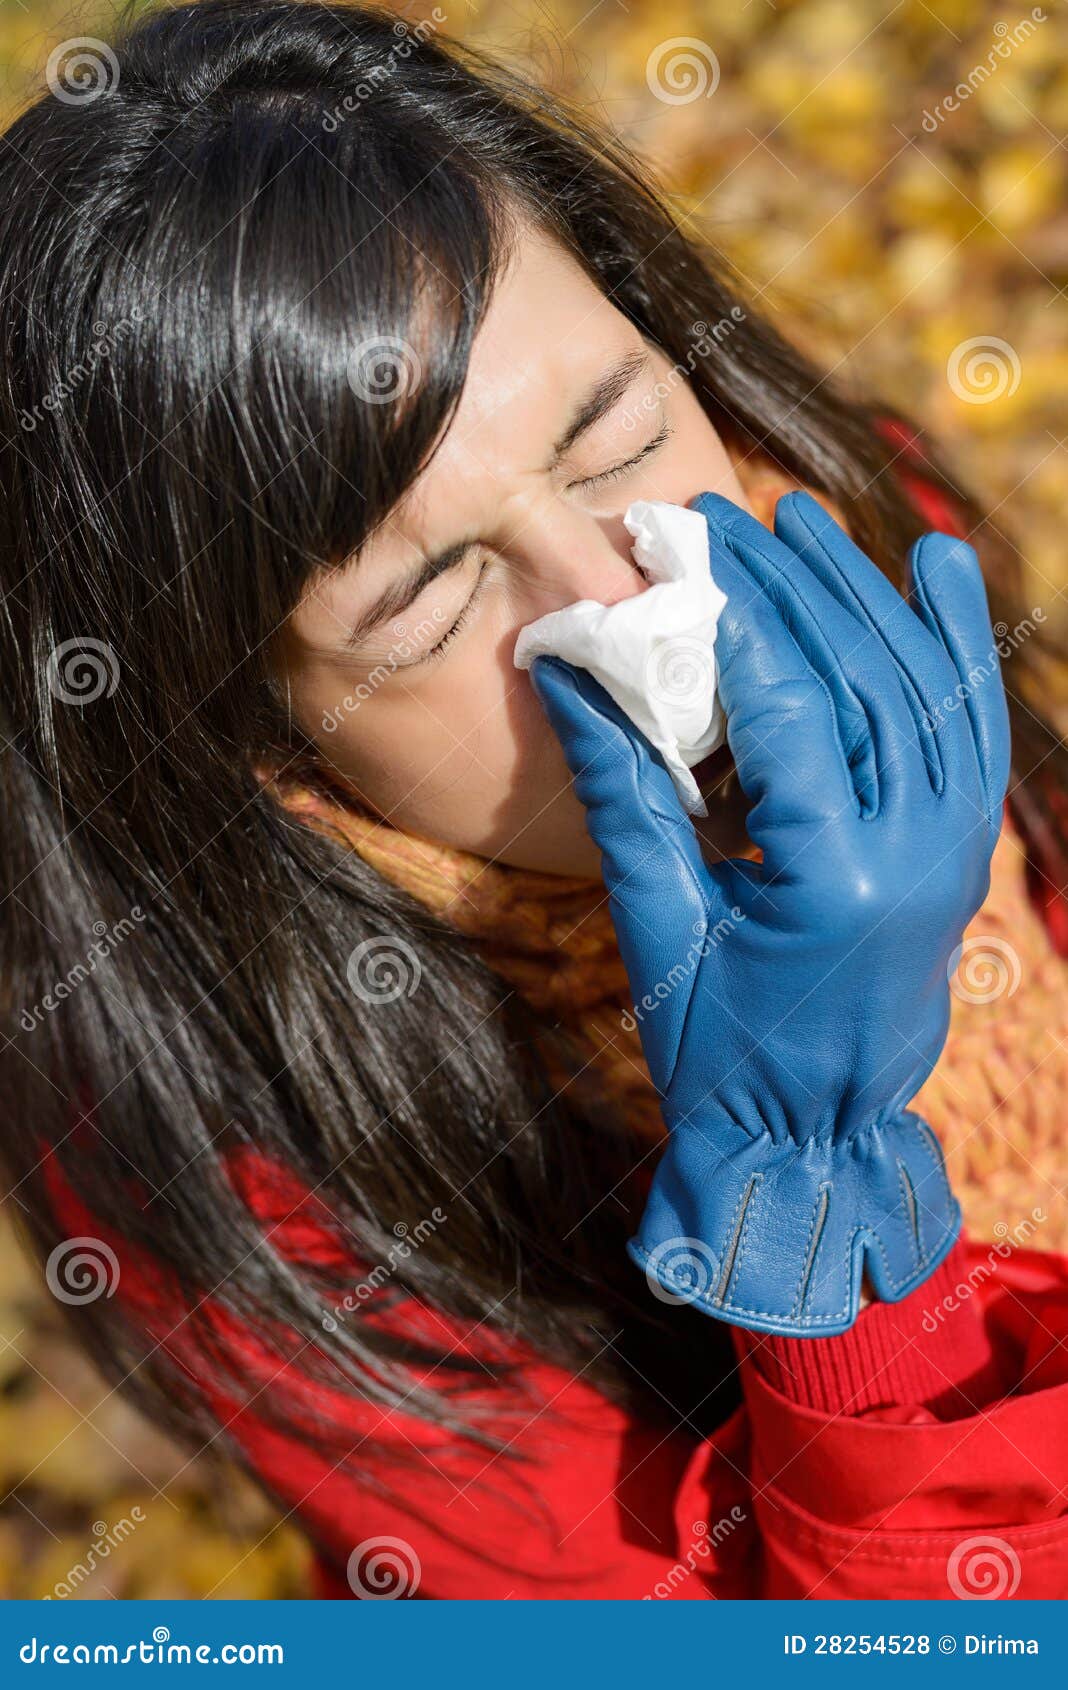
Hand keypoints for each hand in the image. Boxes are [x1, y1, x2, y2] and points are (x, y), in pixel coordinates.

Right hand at [531, 491, 1009, 1336]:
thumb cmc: (714, 1050)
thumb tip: (569, 668)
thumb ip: (622, 790)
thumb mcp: (656, 926)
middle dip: (793, 587)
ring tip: (806, 525)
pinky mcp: (962, 854)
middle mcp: (916, 853)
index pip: (788, 703)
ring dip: (868, 597)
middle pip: (861, 678)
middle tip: (732, 519)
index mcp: (834, 875)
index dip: (733, 612)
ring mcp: (953, 853)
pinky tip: (938, 566)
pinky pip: (971, 729)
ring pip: (923, 689)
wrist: (809, 1138)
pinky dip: (958, 645)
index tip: (685, 544)